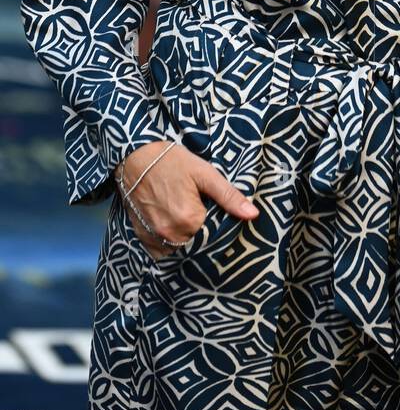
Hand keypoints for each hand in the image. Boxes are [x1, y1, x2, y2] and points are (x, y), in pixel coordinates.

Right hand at [115, 141, 258, 261]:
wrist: (136, 157)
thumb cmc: (172, 162)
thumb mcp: (205, 174)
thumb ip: (229, 197)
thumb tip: (253, 214)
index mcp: (190, 220)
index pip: (214, 235)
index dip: (217, 225)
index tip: (213, 211)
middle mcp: (171, 235)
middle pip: (196, 244)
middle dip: (201, 233)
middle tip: (197, 210)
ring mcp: (154, 238)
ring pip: (179, 250)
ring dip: (185, 240)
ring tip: (185, 217)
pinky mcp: (142, 238)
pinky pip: (161, 252)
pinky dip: (169, 244)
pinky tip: (172, 225)